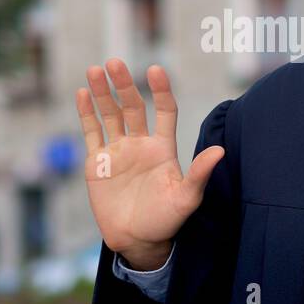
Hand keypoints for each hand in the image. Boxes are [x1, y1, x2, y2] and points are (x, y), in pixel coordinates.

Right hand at [76, 59, 225, 268]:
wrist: (137, 240)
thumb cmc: (167, 220)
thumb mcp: (187, 198)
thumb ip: (199, 174)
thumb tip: (220, 151)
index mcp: (163, 147)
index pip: (163, 111)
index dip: (160, 91)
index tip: (155, 70)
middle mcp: (140, 143)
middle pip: (132, 107)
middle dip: (124, 85)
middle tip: (115, 63)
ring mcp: (118, 150)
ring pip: (109, 114)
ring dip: (102, 93)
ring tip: (95, 70)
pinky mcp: (98, 162)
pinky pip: (92, 132)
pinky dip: (86, 113)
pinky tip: (83, 93)